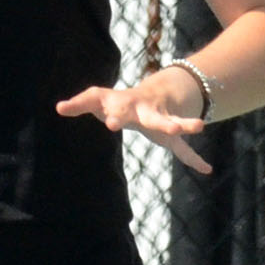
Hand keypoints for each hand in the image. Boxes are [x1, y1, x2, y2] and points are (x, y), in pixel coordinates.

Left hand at [56, 72, 211, 175]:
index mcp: (127, 105)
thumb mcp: (98, 98)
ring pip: (174, 124)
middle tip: (167, 127)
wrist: (154, 94)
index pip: (120, 109)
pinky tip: (206, 169)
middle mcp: (147, 112)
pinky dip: (194, 159)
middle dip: (159, 121)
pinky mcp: (173, 134)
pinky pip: (185, 149)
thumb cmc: (118, 100)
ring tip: (199, 126)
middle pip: (153, 118)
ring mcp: (163, 121)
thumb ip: (79, 104)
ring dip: (184, 126)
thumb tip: (58, 108)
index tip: (110, 124)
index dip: (115, 116)